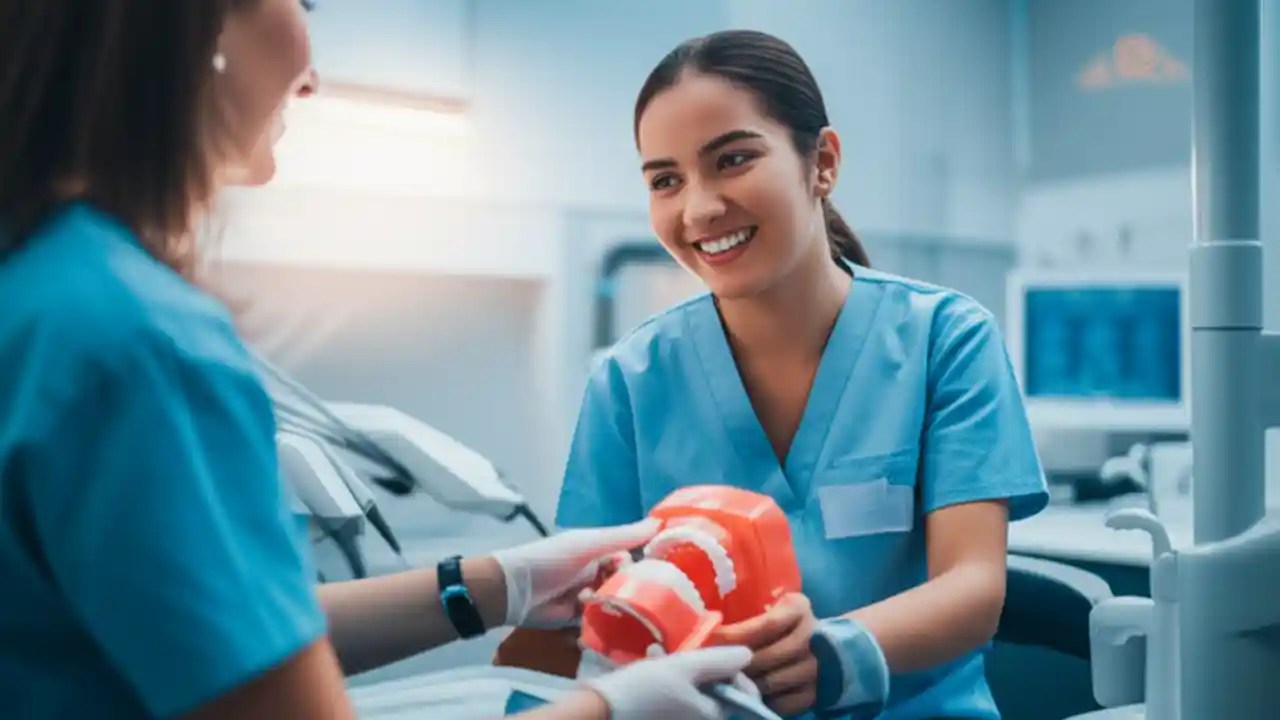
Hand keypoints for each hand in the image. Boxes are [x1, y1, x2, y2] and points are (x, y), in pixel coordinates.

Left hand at [490, 519, 658, 628]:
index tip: (662, 567)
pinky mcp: (581, 618)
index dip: (645, 559)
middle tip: (637, 592)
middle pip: (626, 579)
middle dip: (632, 586)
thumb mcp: (588, 545)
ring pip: (617, 600)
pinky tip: (617, 622)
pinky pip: (603, 618)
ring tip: (624, 608)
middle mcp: (595, 570)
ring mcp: (589, 595)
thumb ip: (622, 537)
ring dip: (620, 603)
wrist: (516, 592)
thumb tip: (660, 522)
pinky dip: (607, 619)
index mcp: (597, 549)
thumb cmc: (551, 560)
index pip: (630, 553)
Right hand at [584, 646, 756, 719]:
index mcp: (712, 716)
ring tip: (658, 655)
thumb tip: (749, 655)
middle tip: (681, 654)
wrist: (600, 712)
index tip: (713, 655)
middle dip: (701, 668)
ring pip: (692, 693)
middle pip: (715, 692)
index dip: (731, 670)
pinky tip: (650, 665)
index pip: (741, 694)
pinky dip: (667, 684)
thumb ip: (720, 660)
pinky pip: (675, 701)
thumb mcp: (684, 666)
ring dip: (681, 672)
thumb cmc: (645, 688)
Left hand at [711, 593, 818, 716]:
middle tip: (716, 667)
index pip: (767, 625)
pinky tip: (751, 695)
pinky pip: (784, 703)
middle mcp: (812, 636)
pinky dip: (765, 702)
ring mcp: (816, 667)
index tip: (712, 641)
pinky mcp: (816, 693)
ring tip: (730, 681)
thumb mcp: (774, 608)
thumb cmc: (786, 624)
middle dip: (738, 664)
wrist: (827, 646)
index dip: (736, 635)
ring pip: (772, 682)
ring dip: (748, 684)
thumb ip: (751, 616)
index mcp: (799, 609)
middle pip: (767, 656)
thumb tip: (709, 632)